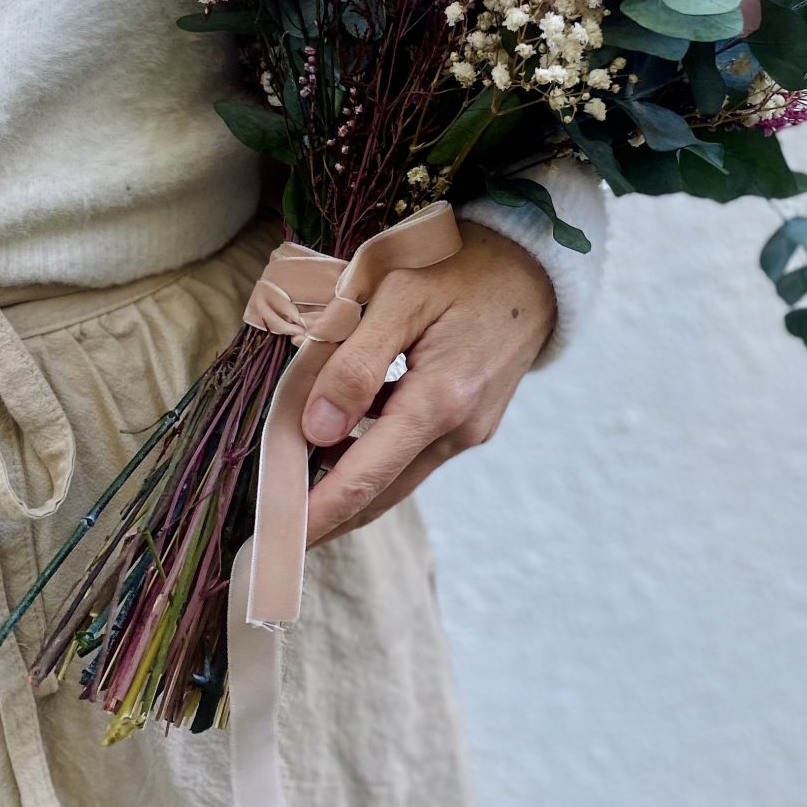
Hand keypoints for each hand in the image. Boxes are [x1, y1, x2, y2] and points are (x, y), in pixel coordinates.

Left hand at [300, 224, 555, 544]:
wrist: (534, 264)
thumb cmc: (463, 265)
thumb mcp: (401, 295)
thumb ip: (356, 361)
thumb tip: (317, 430)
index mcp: (440, 400)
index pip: (365, 478)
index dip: (317, 515)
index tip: (276, 542)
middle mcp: (459, 430)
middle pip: (380, 492)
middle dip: (326, 515)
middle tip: (272, 530)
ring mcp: (469, 430)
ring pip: (396, 475)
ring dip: (347, 485)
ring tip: (290, 487)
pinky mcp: (471, 422)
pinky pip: (413, 450)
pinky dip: (372, 456)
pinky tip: (336, 439)